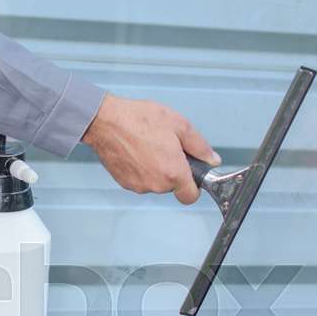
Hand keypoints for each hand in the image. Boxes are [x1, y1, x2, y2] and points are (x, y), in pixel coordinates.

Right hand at [82, 94, 219, 205]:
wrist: (105, 121)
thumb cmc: (139, 120)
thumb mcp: (179, 125)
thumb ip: (199, 146)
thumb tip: (211, 159)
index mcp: (173, 172)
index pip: (190, 196)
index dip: (193, 185)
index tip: (191, 173)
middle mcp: (156, 184)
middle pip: (172, 186)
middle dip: (173, 170)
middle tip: (167, 148)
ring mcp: (138, 185)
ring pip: (155, 183)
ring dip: (156, 169)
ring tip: (149, 146)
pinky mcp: (124, 182)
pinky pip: (140, 180)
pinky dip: (141, 169)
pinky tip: (136, 151)